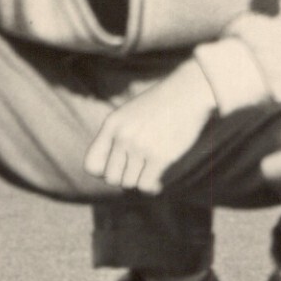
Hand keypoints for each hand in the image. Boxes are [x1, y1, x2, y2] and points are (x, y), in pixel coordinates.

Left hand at [83, 59, 215, 194]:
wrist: (188, 93)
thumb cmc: (160, 105)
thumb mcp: (129, 114)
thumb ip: (117, 137)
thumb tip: (110, 174)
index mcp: (112, 125)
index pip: (91, 165)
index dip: (103, 172)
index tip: (119, 167)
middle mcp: (123, 137)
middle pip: (112, 178)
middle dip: (125, 177)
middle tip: (138, 170)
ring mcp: (140, 147)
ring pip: (129, 184)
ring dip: (140, 180)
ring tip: (150, 171)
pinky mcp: (160, 156)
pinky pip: (145, 186)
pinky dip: (151, 187)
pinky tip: (158, 180)